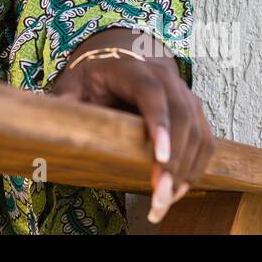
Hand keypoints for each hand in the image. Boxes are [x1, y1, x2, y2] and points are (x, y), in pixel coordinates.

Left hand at [47, 26, 213, 224]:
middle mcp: (166, 78)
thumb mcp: (72, 83)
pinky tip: (177, 190)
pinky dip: (195, 168)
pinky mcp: (195, 112)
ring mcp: (184, 94)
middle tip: (160, 195)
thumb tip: (56, 118)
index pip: (151, 93)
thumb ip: (65, 100)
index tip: (158, 159)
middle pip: (181, 117)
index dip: (158, 124)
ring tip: (165, 201)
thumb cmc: (93, 77)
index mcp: (133, 68)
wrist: (119, 60)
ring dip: (186, 170)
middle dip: (174, 160)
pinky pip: (205, 141)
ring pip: (198, 133)